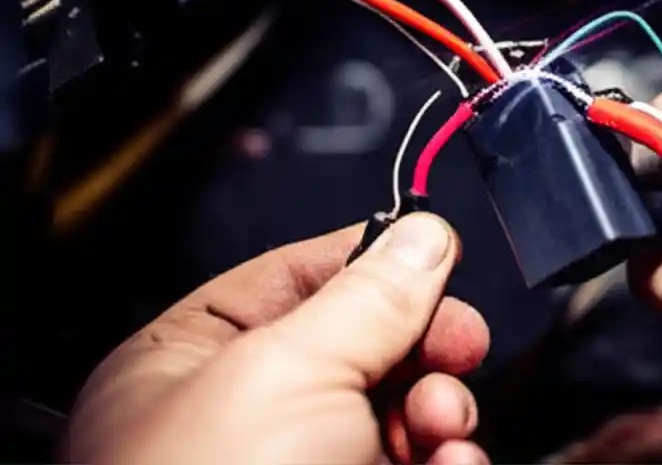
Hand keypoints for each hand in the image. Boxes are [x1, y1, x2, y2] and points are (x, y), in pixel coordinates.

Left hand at [62, 214, 490, 464]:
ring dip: (441, 409)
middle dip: (424, 345)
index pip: (296, 277)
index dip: (373, 262)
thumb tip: (422, 234)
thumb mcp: (290, 372)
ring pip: (405, 410)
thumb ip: (368, 294)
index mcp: (192, 364)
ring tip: (438, 425)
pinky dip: (450, 461)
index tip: (437, 255)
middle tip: (455, 347)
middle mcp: (247, 420)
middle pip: (366, 344)